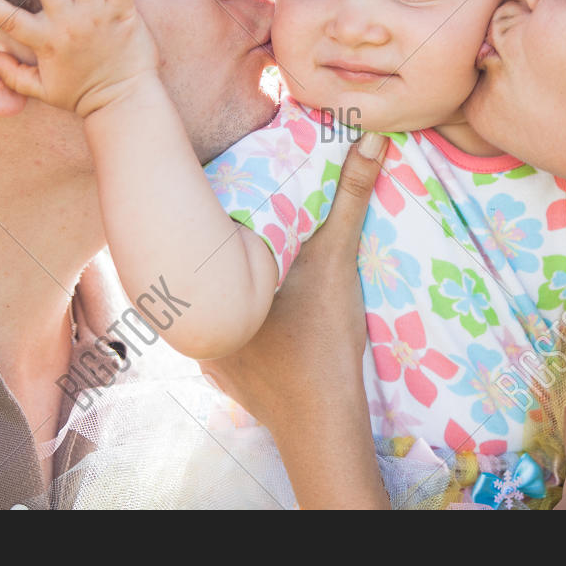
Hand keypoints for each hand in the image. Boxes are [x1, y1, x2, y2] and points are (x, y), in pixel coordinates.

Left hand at [203, 131, 390, 508]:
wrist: (322, 428)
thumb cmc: (320, 343)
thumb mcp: (336, 263)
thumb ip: (350, 198)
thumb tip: (373, 138)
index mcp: (207, 287)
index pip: (194, 233)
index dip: (205, 204)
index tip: (218, 177)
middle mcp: (191, 320)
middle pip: (200, 266)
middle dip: (218, 242)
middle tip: (237, 209)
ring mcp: (204, 353)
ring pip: (208, 301)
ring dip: (225, 281)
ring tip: (245, 252)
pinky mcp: (223, 376)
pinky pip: (220, 331)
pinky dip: (236, 315)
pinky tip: (257, 307)